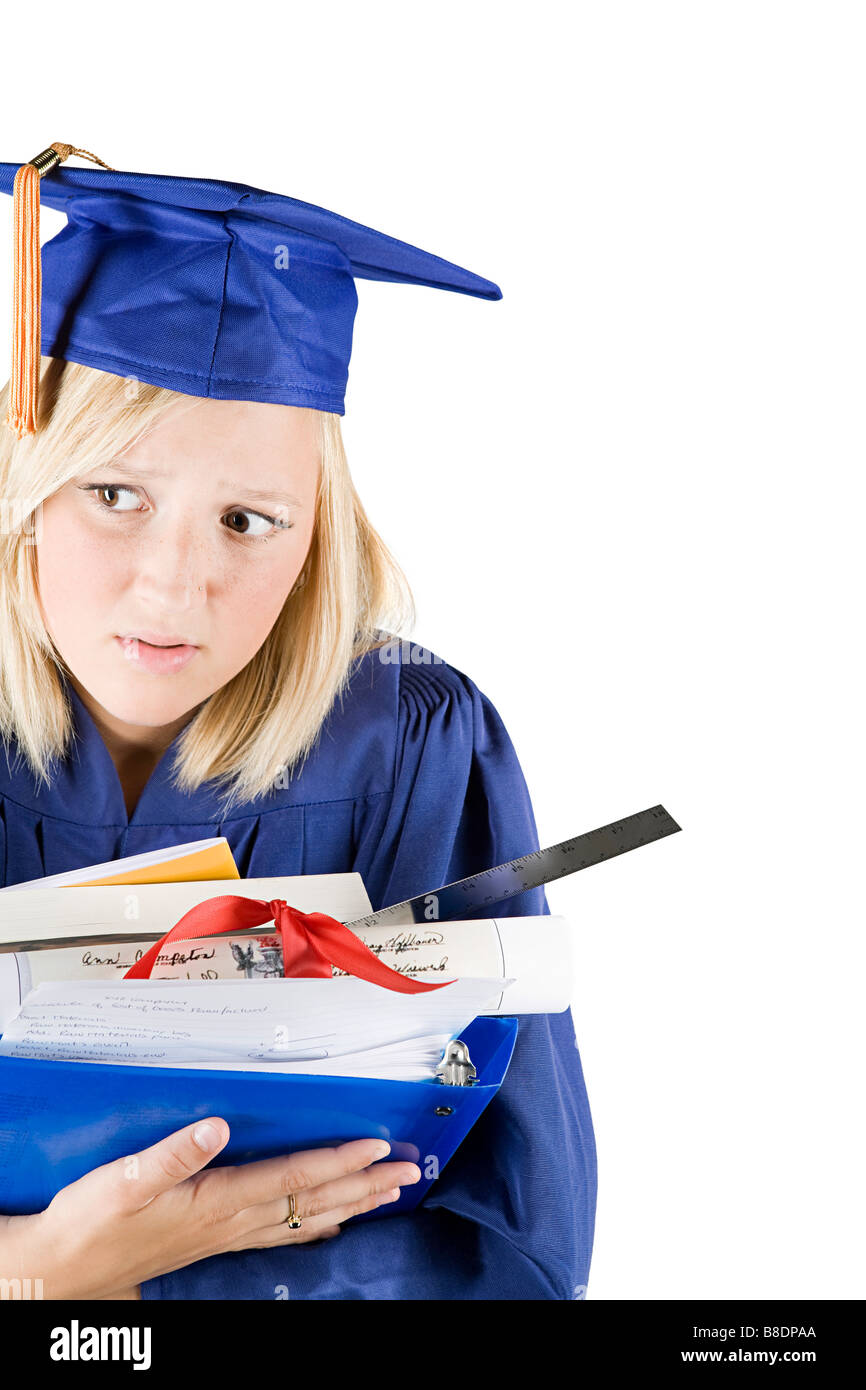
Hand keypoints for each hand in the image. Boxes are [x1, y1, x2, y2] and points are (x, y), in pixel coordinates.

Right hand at [1, 1119, 418, 1298]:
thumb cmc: (95, 1222)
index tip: (377, 1145)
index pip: (293, 1178)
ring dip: (352, 1204)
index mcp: (219, 1200)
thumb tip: (218, 1126)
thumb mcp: (125, 1181)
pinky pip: (282, 1233)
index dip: (338, 1161)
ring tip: (390, 1192)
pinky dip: (315, 1226)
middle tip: (410, 1170)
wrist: (67, 1268)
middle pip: (314, 1202)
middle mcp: (234, 1221)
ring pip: (306, 1219)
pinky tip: (332, 1226)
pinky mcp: (218, 1240)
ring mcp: (229, 1235)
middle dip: (365, 1185)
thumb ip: (174, 1152)